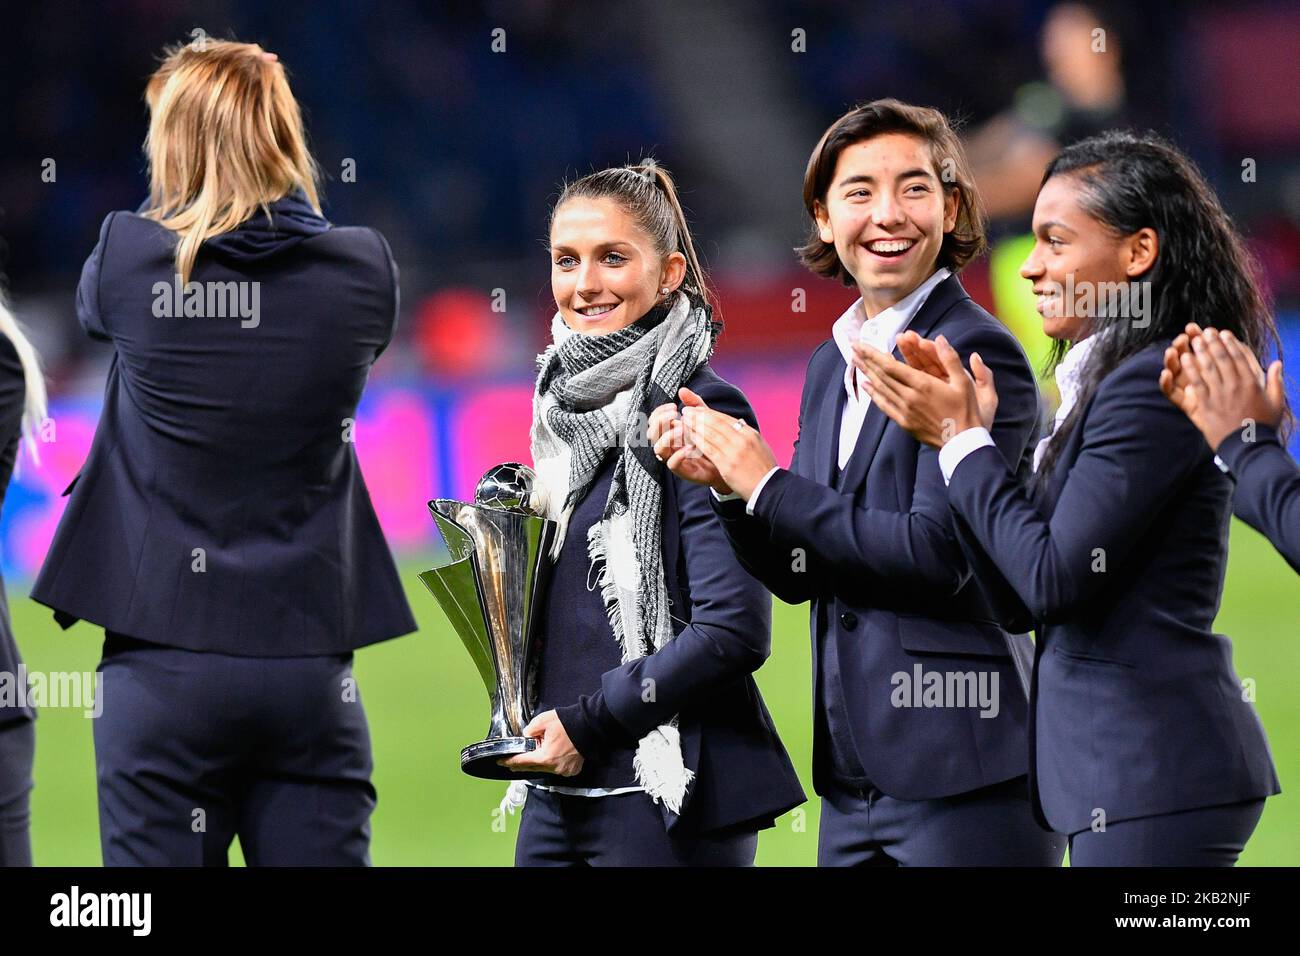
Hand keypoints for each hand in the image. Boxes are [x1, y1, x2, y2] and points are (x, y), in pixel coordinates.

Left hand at [496, 710, 583, 776]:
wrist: (589, 725)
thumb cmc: (567, 723)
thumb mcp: (542, 721)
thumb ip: (530, 731)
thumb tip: (527, 737)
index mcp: (546, 757)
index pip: (523, 761)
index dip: (510, 761)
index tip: (501, 762)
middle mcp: (555, 768)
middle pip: (533, 768)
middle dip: (522, 764)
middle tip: (511, 762)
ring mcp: (564, 771)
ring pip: (545, 769)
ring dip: (537, 763)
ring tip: (531, 755)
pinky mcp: (572, 770)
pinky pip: (556, 769)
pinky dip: (550, 764)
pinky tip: (549, 756)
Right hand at [649, 394, 731, 493]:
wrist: (725, 460)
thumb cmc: (712, 438)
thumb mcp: (705, 417)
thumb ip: (694, 404)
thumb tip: (682, 390)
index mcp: (669, 431)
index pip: (653, 421)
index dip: (659, 412)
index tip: (674, 406)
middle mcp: (668, 445)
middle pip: (651, 434)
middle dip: (660, 421)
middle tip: (675, 414)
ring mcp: (673, 457)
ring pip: (658, 449)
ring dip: (668, 436)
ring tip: (682, 428)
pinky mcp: (682, 470)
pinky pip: (671, 463)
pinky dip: (679, 454)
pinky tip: (691, 446)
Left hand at [676, 387, 777, 499]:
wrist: (769, 487)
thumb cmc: (763, 468)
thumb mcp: (759, 445)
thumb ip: (746, 435)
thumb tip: (738, 423)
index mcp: (750, 433)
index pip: (726, 419)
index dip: (709, 413)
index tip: (698, 409)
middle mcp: (742, 439)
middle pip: (716, 423)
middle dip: (699, 415)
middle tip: (687, 411)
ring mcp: (735, 451)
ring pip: (710, 434)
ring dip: (695, 425)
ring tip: (684, 421)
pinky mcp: (727, 464)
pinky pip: (709, 449)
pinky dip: (698, 440)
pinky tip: (690, 436)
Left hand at [853, 334, 996, 447]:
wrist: (964, 444)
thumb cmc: (967, 413)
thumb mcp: (965, 383)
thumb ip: (951, 359)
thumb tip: (939, 338)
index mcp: (923, 385)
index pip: (890, 366)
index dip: (873, 354)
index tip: (861, 344)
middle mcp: (909, 397)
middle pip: (881, 375)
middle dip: (866, 359)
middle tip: (853, 347)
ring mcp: (904, 411)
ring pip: (881, 388)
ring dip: (866, 373)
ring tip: (855, 361)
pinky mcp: (904, 422)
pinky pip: (885, 405)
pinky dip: (873, 394)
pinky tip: (865, 385)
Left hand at [1159, 326, 1284, 449]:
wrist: (1248, 447)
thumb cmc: (1263, 426)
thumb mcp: (1276, 402)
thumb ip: (1276, 381)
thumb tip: (1276, 363)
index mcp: (1253, 383)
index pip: (1240, 358)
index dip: (1231, 344)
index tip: (1224, 333)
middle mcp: (1236, 386)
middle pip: (1222, 359)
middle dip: (1213, 343)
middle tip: (1205, 331)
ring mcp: (1220, 395)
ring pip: (1208, 368)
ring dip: (1200, 352)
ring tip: (1192, 340)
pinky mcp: (1207, 405)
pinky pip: (1197, 383)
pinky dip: (1190, 369)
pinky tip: (1184, 359)